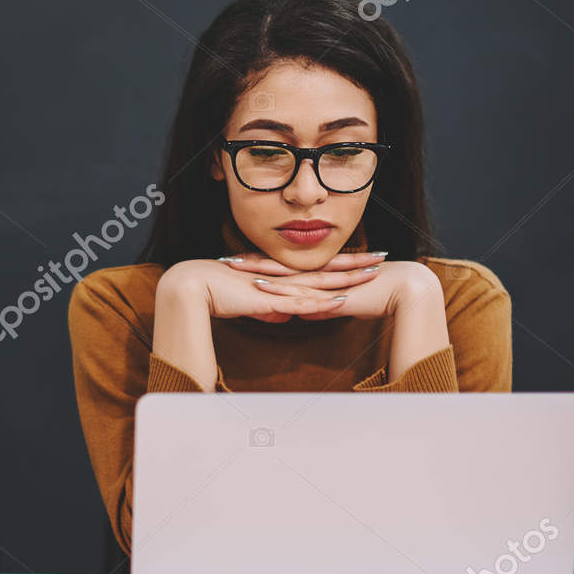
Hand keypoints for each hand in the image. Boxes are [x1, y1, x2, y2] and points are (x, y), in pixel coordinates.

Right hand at [163, 250, 386, 322]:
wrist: (191, 286)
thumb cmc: (216, 293)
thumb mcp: (249, 304)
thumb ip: (269, 309)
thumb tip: (284, 317)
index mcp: (280, 276)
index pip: (318, 267)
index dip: (342, 262)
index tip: (364, 258)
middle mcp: (283, 278)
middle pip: (326, 270)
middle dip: (356, 264)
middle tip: (382, 257)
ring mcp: (277, 287)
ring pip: (320, 283)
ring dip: (347, 280)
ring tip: (372, 274)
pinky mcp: (268, 300)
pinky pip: (301, 303)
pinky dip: (322, 303)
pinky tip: (341, 301)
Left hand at [241, 256, 441, 320]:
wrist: (405, 289)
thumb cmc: (378, 296)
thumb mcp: (340, 303)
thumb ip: (319, 307)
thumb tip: (301, 313)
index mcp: (320, 275)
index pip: (285, 268)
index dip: (262, 264)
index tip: (240, 262)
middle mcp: (318, 276)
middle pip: (278, 268)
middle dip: (251, 263)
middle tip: (224, 261)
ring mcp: (323, 284)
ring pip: (285, 277)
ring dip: (259, 273)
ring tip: (234, 269)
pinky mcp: (330, 295)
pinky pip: (300, 294)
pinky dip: (281, 293)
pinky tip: (263, 291)